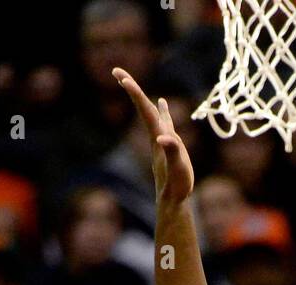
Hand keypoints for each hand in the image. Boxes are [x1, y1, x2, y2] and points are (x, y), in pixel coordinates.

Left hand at [114, 69, 193, 203]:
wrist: (172, 202)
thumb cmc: (177, 186)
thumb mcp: (178, 168)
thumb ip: (172, 151)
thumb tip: (163, 138)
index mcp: (159, 137)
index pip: (145, 110)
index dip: (135, 92)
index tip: (121, 77)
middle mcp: (157, 136)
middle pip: (144, 108)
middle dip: (132, 89)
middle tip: (117, 71)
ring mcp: (161, 142)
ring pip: (152, 115)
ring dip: (143, 98)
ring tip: (133, 84)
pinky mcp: (167, 148)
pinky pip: (163, 124)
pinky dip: (162, 112)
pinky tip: (163, 107)